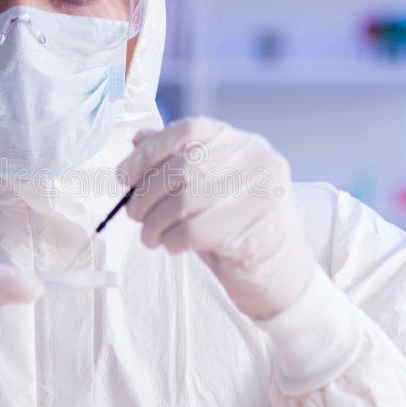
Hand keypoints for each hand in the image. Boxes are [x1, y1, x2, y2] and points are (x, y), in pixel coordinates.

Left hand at [118, 117, 316, 319]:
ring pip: (183, 201)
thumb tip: (138, 139)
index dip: (149, 152)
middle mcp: (256, 161)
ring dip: (154, 222)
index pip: (189, 130)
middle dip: (147, 193)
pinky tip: (172, 246)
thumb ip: (177, 160)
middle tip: (135, 214)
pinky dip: (171, 240)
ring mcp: (259, 194)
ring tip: (150, 235)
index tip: (124, 176)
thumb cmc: (237, 228)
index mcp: (244, 142)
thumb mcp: (208, 188)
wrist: (281, 276)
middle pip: (182, 167)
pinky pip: (192, 231)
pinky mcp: (253, 229)